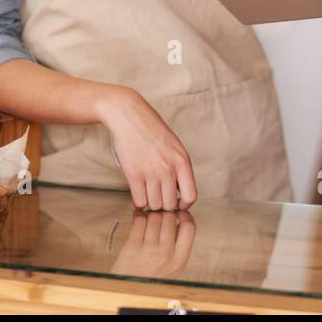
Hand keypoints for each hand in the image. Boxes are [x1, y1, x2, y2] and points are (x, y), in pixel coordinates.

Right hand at [97, 86, 197, 210]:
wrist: (130, 115)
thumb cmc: (152, 129)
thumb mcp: (175, 146)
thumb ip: (179, 168)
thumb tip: (180, 193)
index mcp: (182, 160)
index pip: (191, 196)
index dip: (183, 204)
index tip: (177, 202)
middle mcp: (168, 168)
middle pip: (170, 205)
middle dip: (164, 203)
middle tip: (159, 194)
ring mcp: (151, 172)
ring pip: (154, 205)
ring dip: (150, 201)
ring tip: (148, 190)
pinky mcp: (133, 174)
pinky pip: (139, 201)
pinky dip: (139, 200)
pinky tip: (139, 190)